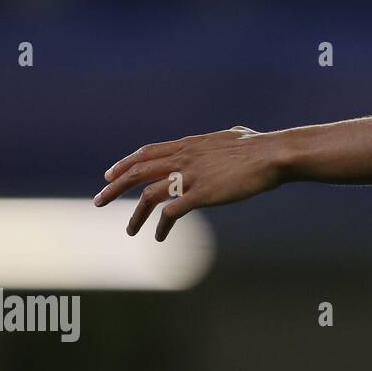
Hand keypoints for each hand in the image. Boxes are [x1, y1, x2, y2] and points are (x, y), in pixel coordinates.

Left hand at [93, 126, 284, 240]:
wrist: (272, 155)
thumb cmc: (260, 145)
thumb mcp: (234, 135)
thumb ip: (222, 139)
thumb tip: (234, 134)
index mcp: (189, 144)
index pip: (147, 153)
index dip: (125, 164)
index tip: (110, 175)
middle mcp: (183, 159)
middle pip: (137, 172)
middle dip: (114, 188)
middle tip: (99, 201)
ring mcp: (190, 177)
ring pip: (148, 195)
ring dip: (135, 215)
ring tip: (129, 230)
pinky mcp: (201, 195)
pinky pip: (171, 213)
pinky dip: (161, 226)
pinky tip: (159, 236)